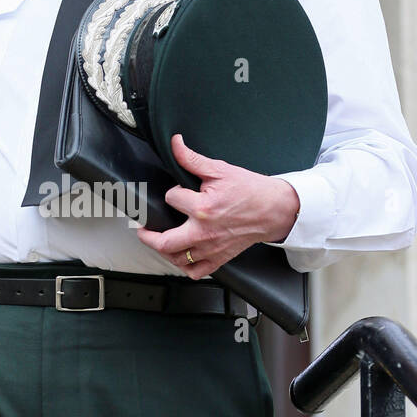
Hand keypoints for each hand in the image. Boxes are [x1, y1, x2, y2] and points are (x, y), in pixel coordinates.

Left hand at [136, 133, 300, 278]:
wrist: (275, 209)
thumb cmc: (251, 191)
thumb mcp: (220, 170)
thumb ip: (192, 159)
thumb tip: (176, 144)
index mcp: (203, 209)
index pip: (171, 199)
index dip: (171, 193)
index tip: (177, 192)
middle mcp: (204, 233)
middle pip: (164, 243)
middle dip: (147, 236)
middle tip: (142, 228)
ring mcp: (211, 249)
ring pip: (177, 259)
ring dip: (163, 251)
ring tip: (159, 240)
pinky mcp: (220, 258)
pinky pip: (196, 271)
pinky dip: (184, 267)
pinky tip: (180, 256)